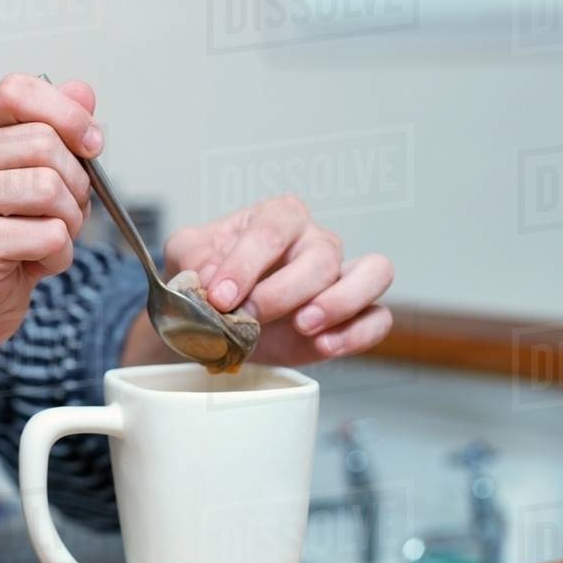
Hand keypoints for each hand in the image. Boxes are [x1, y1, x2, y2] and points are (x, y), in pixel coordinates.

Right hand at [0, 73, 100, 357]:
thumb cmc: (0, 241)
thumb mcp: (31, 179)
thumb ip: (56, 133)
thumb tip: (83, 92)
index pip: (17, 90)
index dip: (65, 112)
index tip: (91, 144)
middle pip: (45, 144)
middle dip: (76, 185)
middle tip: (63, 214)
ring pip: (51, 189)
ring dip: (69, 223)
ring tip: (46, 240)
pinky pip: (50, 236)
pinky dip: (59, 256)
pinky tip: (33, 265)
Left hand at [163, 195, 392, 365]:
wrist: (214, 320)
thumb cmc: (206, 277)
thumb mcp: (184, 256)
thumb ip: (192, 257)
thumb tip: (210, 276)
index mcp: (276, 217)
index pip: (271, 231)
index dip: (245, 264)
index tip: (220, 296)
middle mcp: (315, 240)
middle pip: (321, 256)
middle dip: (282, 292)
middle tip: (250, 316)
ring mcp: (341, 276)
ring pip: (373, 272)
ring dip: (340, 301)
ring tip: (303, 324)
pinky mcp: (354, 315)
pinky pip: (379, 318)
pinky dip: (357, 333)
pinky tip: (324, 345)